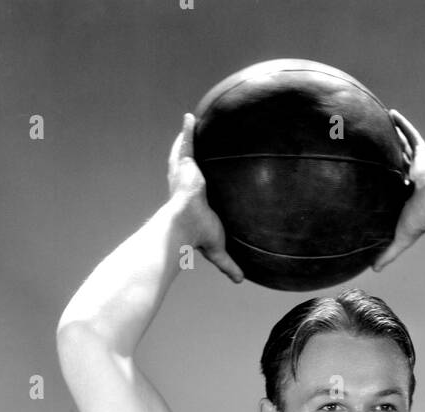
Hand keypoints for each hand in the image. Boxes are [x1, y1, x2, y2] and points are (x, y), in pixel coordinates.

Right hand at [167, 113, 243, 282]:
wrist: (184, 227)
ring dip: (187, 139)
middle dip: (187, 154)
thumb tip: (241, 281)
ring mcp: (183, 174)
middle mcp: (185, 183)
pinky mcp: (184, 166)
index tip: (198, 175)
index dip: (194, 179)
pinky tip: (190, 117)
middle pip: (186, 166)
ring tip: (192, 123)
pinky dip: (187, 130)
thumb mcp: (217, 248)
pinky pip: (187, 143)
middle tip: (193, 142)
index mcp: (191, 198)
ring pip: (184, 153)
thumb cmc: (197, 237)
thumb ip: (228, 263)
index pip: (193, 185)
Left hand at [373, 110, 424, 271]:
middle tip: (378, 141)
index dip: (388, 175)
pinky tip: (390, 114)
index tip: (378, 171)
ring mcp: (419, 163)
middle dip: (390, 150)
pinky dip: (401, 125)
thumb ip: (387, 253)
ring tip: (382, 122)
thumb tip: (373, 270)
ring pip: (403, 145)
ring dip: (394, 134)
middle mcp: (414, 175)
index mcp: (409, 191)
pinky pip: (409, 135)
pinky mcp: (422, 153)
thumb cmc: (421, 223)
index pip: (396, 180)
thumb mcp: (400, 238)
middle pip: (399, 159)